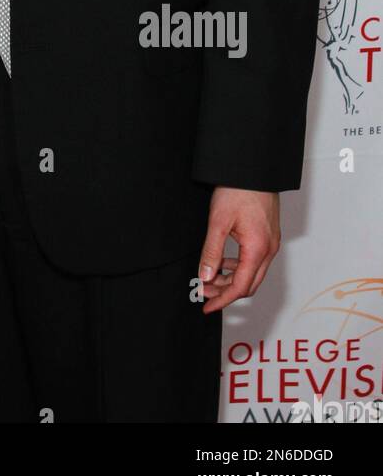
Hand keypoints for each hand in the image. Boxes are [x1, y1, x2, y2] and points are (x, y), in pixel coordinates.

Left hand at [198, 187, 279, 313]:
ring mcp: (271, 243)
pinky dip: (239, 268)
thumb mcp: (218, 222)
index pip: (241, 287)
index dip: (223, 300)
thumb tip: (205, 277)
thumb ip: (212, 251)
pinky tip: (223, 263)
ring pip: (253, 274)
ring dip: (232, 280)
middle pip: (249, 284)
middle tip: (204, 293)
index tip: (206, 306)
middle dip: (226, 293)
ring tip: (209, 278)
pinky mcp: (268, 236)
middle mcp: (269, 249)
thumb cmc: (238, 190)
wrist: (254, 169)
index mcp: (258, 249)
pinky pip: (255, 261)